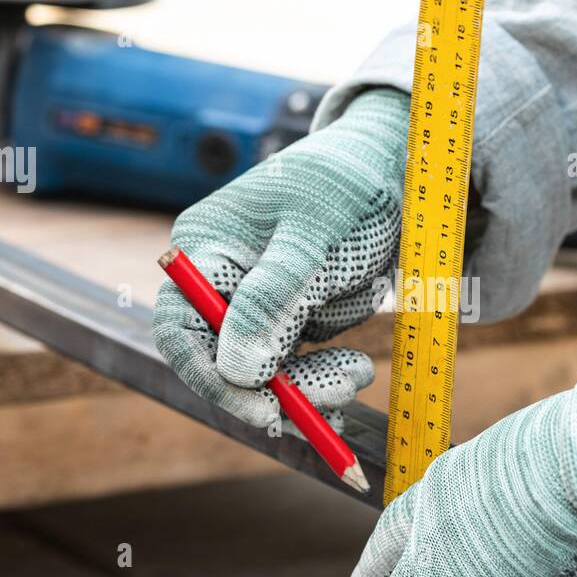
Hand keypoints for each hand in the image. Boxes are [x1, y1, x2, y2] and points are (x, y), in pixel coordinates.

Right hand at [153, 89, 408, 434]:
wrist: (395, 165)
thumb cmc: (347, 186)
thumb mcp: (312, 240)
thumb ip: (272, 301)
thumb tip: (237, 372)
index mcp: (205, 249)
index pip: (182, 330)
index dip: (214, 379)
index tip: (266, 411)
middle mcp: (223, 277)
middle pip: (228, 359)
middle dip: (281, 386)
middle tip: (336, 395)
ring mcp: (259, 298)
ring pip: (272, 367)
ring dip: (314, 380)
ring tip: (358, 372)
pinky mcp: (294, 311)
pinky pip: (304, 357)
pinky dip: (330, 363)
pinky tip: (359, 354)